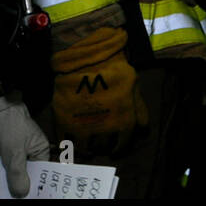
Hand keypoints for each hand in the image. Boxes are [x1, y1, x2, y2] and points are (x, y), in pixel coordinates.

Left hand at [0, 95, 50, 197]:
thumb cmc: (10, 125)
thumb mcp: (14, 152)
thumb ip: (18, 173)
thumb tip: (21, 194)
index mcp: (39, 151)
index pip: (41, 174)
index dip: (36, 186)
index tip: (30, 197)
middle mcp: (29, 154)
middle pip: (26, 175)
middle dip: (20, 186)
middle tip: (14, 198)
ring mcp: (15, 154)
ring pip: (12, 173)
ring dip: (7, 182)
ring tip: (3, 195)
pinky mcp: (2, 153)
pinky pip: (2, 169)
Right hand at [50, 27, 147, 156]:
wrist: (86, 58)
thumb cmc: (114, 69)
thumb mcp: (134, 85)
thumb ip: (139, 109)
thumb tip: (141, 129)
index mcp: (124, 122)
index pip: (122, 144)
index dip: (118, 146)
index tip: (114, 147)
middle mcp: (105, 130)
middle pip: (103, 147)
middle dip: (102, 146)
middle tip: (99, 143)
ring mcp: (83, 128)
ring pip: (85, 148)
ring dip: (86, 148)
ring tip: (85, 143)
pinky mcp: (65, 123)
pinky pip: (66, 141)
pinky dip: (68, 143)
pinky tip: (70, 139)